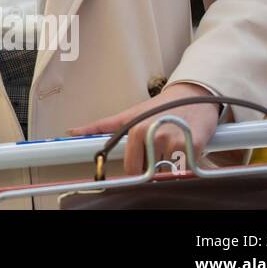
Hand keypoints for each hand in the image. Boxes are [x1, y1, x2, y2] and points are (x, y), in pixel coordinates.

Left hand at [65, 82, 218, 175]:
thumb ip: (103, 126)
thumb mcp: (130, 114)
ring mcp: (173, 140)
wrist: (193, 94)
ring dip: (172, 166)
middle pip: (150, 172)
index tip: (140, 170)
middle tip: (161, 155)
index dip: (136, 171)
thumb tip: (72, 131)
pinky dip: (188, 165)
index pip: (131, 167)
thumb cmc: (160, 106)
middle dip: (155, 169)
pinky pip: (188, 169)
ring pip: (169, 172)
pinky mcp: (194, 144)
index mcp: (135, 129)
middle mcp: (152, 134)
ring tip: (174, 147)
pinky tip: (188, 150)